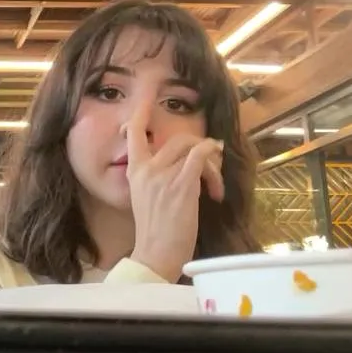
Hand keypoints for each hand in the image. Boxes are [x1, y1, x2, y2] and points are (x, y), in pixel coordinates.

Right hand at [121, 101, 224, 282]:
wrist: (155, 254)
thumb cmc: (155, 233)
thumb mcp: (147, 199)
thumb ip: (158, 179)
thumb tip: (186, 168)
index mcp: (134, 172)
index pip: (134, 134)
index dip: (140, 114)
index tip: (146, 98)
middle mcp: (147, 169)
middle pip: (177, 139)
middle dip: (200, 148)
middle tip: (211, 167)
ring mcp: (164, 175)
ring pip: (193, 147)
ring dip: (212, 162)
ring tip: (215, 185)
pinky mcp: (182, 185)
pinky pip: (201, 157)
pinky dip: (213, 159)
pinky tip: (217, 176)